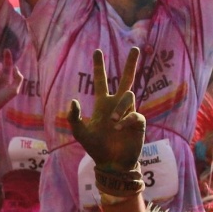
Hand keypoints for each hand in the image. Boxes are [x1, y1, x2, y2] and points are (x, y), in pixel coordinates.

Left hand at [67, 48, 144, 176]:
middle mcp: (117, 105)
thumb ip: (74, 117)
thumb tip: (74, 100)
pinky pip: (135, 114)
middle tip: (134, 48)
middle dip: (131, 64)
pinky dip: (127, 120)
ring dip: (120, 108)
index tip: (97, 51)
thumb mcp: (80, 133)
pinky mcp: (138, 123)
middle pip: (126, 79)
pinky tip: (120, 128)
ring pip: (128, 96)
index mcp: (103, 104)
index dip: (99, 67)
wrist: (111, 163)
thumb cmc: (95, 148)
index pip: (101, 81)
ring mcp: (129, 112)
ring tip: (113, 124)